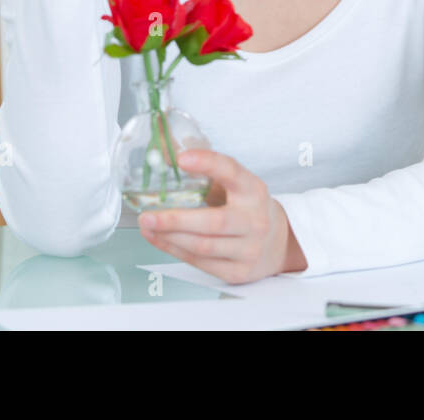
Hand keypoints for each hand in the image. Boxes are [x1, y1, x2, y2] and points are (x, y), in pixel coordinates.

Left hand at [138, 149, 306, 283]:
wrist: (276, 243)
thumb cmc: (246, 208)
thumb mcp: (236, 185)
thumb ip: (207, 170)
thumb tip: (168, 151)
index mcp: (254, 190)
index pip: (232, 172)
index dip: (207, 163)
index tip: (181, 158)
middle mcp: (255, 220)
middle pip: (214, 221)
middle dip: (176, 219)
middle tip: (147, 214)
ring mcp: (249, 248)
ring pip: (203, 245)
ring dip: (169, 237)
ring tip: (147, 226)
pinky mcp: (239, 271)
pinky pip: (200, 262)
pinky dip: (174, 250)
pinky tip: (159, 239)